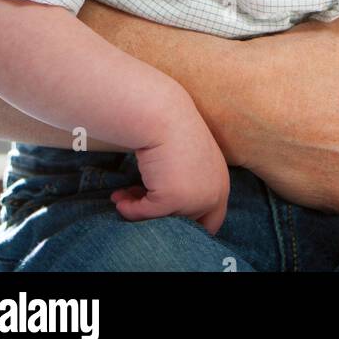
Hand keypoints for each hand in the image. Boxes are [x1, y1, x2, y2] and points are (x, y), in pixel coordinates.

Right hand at [110, 109, 230, 236]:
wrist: (163, 113)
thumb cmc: (171, 131)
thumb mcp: (184, 162)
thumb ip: (182, 187)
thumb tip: (159, 213)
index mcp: (220, 183)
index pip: (211, 220)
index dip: (186, 224)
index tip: (162, 222)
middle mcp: (214, 193)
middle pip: (185, 225)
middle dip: (159, 220)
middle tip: (138, 209)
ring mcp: (195, 197)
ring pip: (163, 220)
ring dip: (139, 213)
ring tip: (122, 200)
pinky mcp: (173, 198)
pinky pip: (146, 213)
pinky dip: (130, 208)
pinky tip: (118, 197)